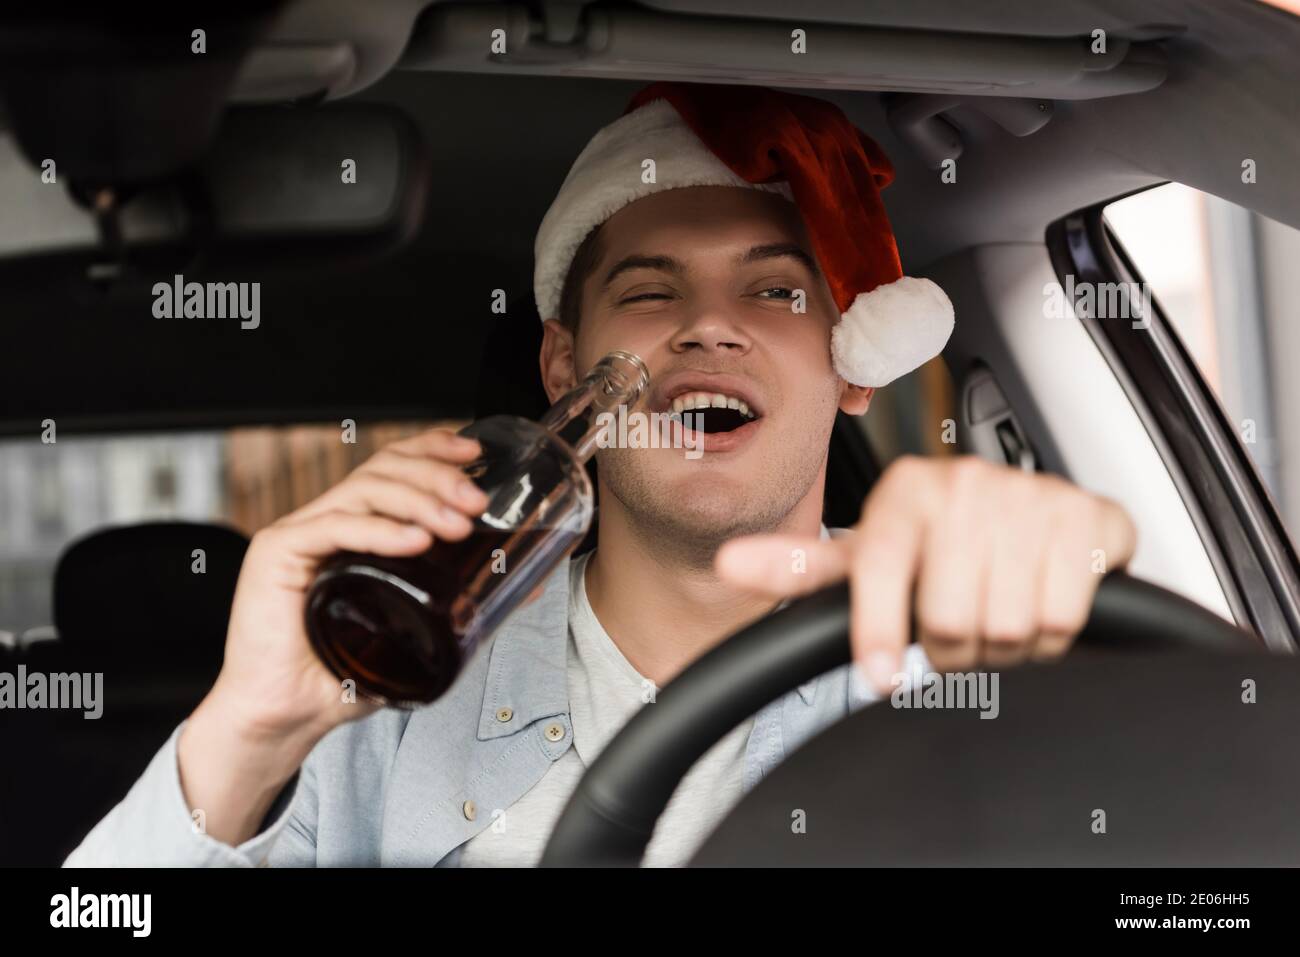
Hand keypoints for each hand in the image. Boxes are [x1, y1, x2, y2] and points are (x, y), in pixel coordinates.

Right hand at [206, 427, 490, 741]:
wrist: (287, 716)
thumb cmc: (342, 675)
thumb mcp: (415, 632)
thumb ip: (463, 606)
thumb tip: (526, 588)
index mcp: (352, 527)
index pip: (391, 466)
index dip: (431, 449)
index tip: (473, 452)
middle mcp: (324, 520)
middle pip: (382, 469)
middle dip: (436, 476)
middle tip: (476, 501)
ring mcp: (299, 533)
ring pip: (363, 490)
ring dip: (419, 500)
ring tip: (457, 524)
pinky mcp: (276, 554)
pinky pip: (334, 527)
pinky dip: (380, 530)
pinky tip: (416, 541)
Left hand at [715, 455, 1136, 691]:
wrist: (1037, 526)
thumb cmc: (942, 548)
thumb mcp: (868, 558)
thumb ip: (800, 568)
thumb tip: (730, 564)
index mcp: (908, 489)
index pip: (878, 569)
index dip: (880, 632)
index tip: (883, 673)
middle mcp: (969, 482)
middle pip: (949, 615)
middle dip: (953, 645)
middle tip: (957, 631)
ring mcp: (1034, 496)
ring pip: (1008, 622)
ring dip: (1004, 644)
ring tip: (995, 616)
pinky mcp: (1092, 518)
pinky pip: (1064, 614)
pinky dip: (1053, 635)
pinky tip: (1039, 605)